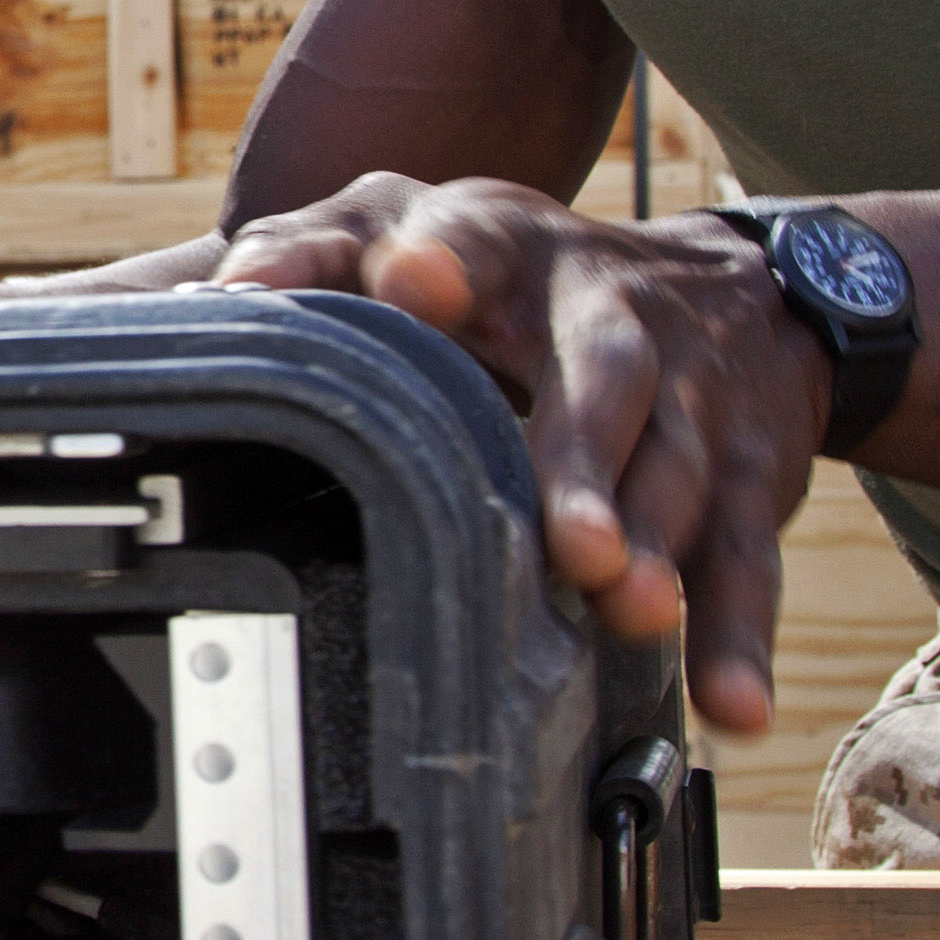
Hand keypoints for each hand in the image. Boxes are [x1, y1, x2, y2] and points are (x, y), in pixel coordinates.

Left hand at [212, 175, 826, 735]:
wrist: (736, 282)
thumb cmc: (514, 278)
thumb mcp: (405, 232)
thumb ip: (302, 259)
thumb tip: (185, 304)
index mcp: (507, 248)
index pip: (471, 242)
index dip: (443, 263)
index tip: (408, 284)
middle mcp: (607, 310)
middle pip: (602, 378)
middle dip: (584, 458)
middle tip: (567, 541)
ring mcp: (693, 389)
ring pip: (682, 468)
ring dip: (660, 544)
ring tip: (632, 612)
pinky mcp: (754, 467)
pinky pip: (751, 553)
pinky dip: (742, 633)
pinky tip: (732, 707)